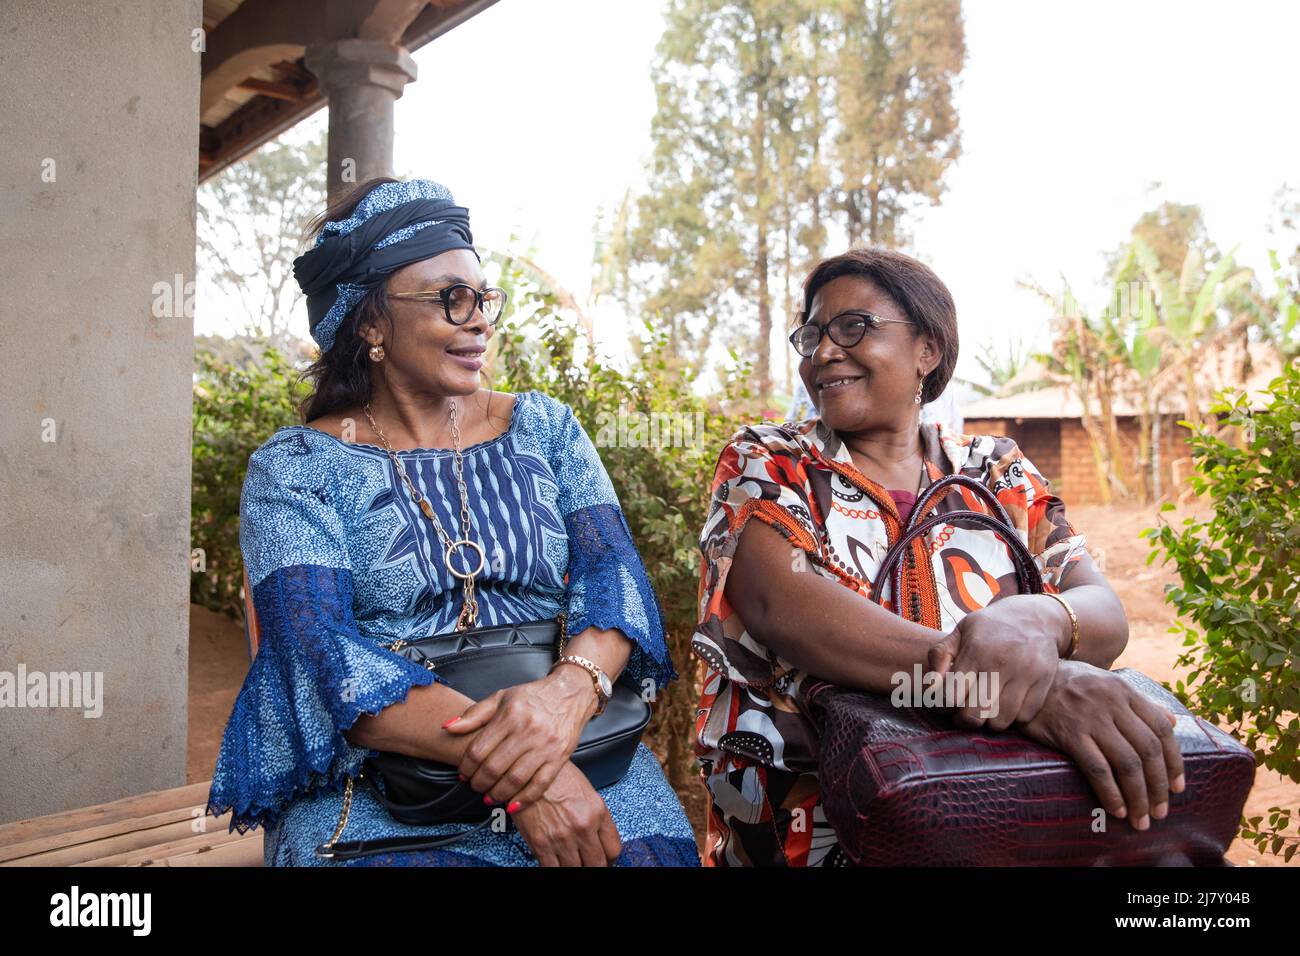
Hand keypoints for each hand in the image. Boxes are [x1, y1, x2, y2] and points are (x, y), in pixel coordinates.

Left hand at [444, 666, 598, 807]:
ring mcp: (545, 745)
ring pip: (515, 779)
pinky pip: (540, 784)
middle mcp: (528, 730)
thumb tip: (448, 728)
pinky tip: (512, 804)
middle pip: (494, 767)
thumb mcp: (501, 697)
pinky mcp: (560, 757)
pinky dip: (524, 799)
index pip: (478, 749)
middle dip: (479, 783)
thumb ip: (474, 714)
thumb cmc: (533, 696)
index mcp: (510, 715)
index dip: (466, 767)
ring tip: (490, 796)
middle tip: (474, 786)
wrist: (570, 693)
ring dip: (497, 793)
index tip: (463, 774)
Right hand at [509, 761, 621, 865]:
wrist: (528, 770)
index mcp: (597, 812)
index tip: (606, 860)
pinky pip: (553, 870)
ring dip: (575, 867)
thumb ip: (596, 818)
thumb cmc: (555, 777)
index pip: (614, 849)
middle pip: (598, 864)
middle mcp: (582, 827)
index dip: (611, 860)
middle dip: (594, 866)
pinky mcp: (541, 844)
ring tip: (572, 862)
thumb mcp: (586, 792)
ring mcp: (562, 837)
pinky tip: (556, 863)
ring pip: (576, 870)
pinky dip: (556, 869)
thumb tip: (598, 840)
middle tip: (589, 863)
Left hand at [928, 594, 1066, 729]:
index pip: (951, 696)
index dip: (945, 705)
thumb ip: (939, 655)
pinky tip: (1006, 704)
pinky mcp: (1044, 682)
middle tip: (965, 712)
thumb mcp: (961, 631)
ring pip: (1000, 721)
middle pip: (975, 715)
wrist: (1036, 617)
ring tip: (986, 708)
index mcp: (976, 650)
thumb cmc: (990, 627)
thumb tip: (930, 686)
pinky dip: (1013, 717)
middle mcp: (1001, 663)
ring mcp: (1025, 674)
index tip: (948, 702)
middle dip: (965, 719)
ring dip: (989, 721)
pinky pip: (1024, 717)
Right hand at [1017, 660, 1185, 829]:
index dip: (1174, 762)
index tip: (1178, 787)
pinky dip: (1111, 793)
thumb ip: (1139, 702)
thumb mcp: (1106, 683)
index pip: (1162, 729)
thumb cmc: (1067, 683)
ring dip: (1138, 797)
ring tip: (1141, 819)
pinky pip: (1097, 768)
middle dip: (1159, 786)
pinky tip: (1117, 809)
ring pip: (1127, 763)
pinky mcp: (1068, 733)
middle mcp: (1112, 703)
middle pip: (1148, 750)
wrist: (1023, 677)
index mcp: (1124, 691)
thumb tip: (1172, 722)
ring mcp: (1091, 718)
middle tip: (1161, 812)